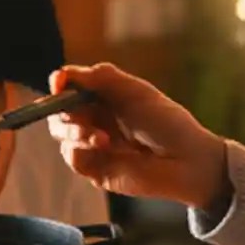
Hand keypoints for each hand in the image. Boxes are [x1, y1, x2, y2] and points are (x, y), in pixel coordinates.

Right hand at [49, 63, 228, 209]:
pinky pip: (72, 157)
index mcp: (105, 98)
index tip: (58, 83)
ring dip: (75, 131)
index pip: (70, 87)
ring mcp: (94, 146)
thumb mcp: (134, 91)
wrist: (186, 160)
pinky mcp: (95, 170)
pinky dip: (81, 150)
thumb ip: (100, 78)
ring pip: (61, 135)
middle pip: (59, 112)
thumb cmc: (167, 122)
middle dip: (64, 110)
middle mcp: (96, 120)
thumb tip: (61, 75)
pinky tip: (104, 147)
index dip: (60, 83)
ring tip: (102, 138)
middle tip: (80, 114)